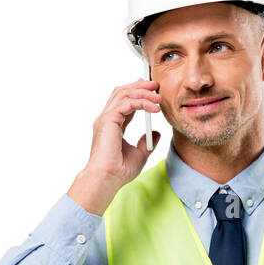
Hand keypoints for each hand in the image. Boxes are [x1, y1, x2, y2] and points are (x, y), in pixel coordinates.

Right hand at [68, 80, 162, 214]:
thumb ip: (147, 142)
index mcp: (111, 125)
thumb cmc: (118, 171)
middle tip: (156, 86)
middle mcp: (106, 119)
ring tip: (158, 96)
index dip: (138, 95)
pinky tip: (154, 108)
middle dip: (140, 86)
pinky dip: (142, 102)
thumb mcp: (139, 154)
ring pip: (124, 93)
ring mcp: (106, 118)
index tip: (153, 93)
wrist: (107, 179)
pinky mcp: (109, 120)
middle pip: (122, 92)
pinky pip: (127, 103)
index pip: (124, 102)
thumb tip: (157, 133)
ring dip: (142, 92)